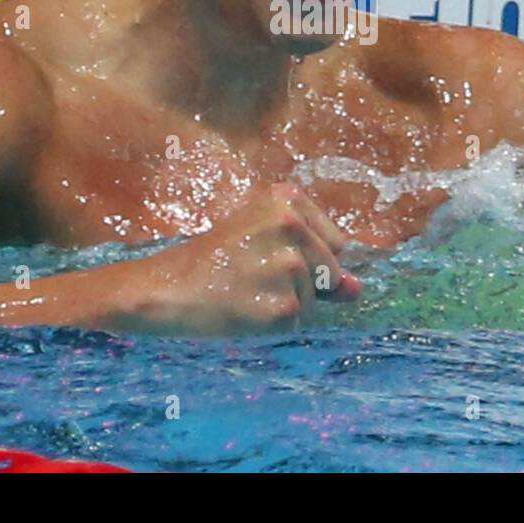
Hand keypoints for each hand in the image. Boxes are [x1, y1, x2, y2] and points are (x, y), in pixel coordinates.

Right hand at [143, 181, 361, 333]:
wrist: (167, 287)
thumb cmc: (214, 260)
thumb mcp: (264, 242)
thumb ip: (317, 260)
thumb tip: (356, 289)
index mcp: (287, 198)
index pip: (337, 243)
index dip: (309, 258)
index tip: (265, 254)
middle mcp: (291, 225)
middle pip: (331, 271)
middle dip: (303, 282)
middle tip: (251, 274)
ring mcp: (288, 266)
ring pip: (314, 299)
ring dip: (285, 303)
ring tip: (245, 289)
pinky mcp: (282, 306)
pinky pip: (297, 322)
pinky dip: (273, 324)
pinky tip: (243, 309)